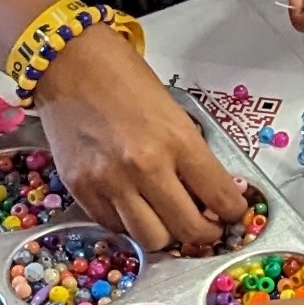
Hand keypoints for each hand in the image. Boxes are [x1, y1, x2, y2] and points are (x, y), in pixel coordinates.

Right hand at [32, 27, 252, 252]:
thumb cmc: (124, 79)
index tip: (233, 213)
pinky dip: (129, 223)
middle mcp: (145, 167)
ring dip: (166, 235)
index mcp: (177, 141)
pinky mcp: (81, 190)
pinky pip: (115, 228)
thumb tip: (211, 194)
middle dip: (205, 234)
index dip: (234, 212)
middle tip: (206, 226)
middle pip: (188, 231)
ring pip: (151, 240)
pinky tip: (134, 205)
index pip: (221, 198)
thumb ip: (192, 155)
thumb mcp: (174, 112)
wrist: (68, 64)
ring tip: (167, 219)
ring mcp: (109, 182)